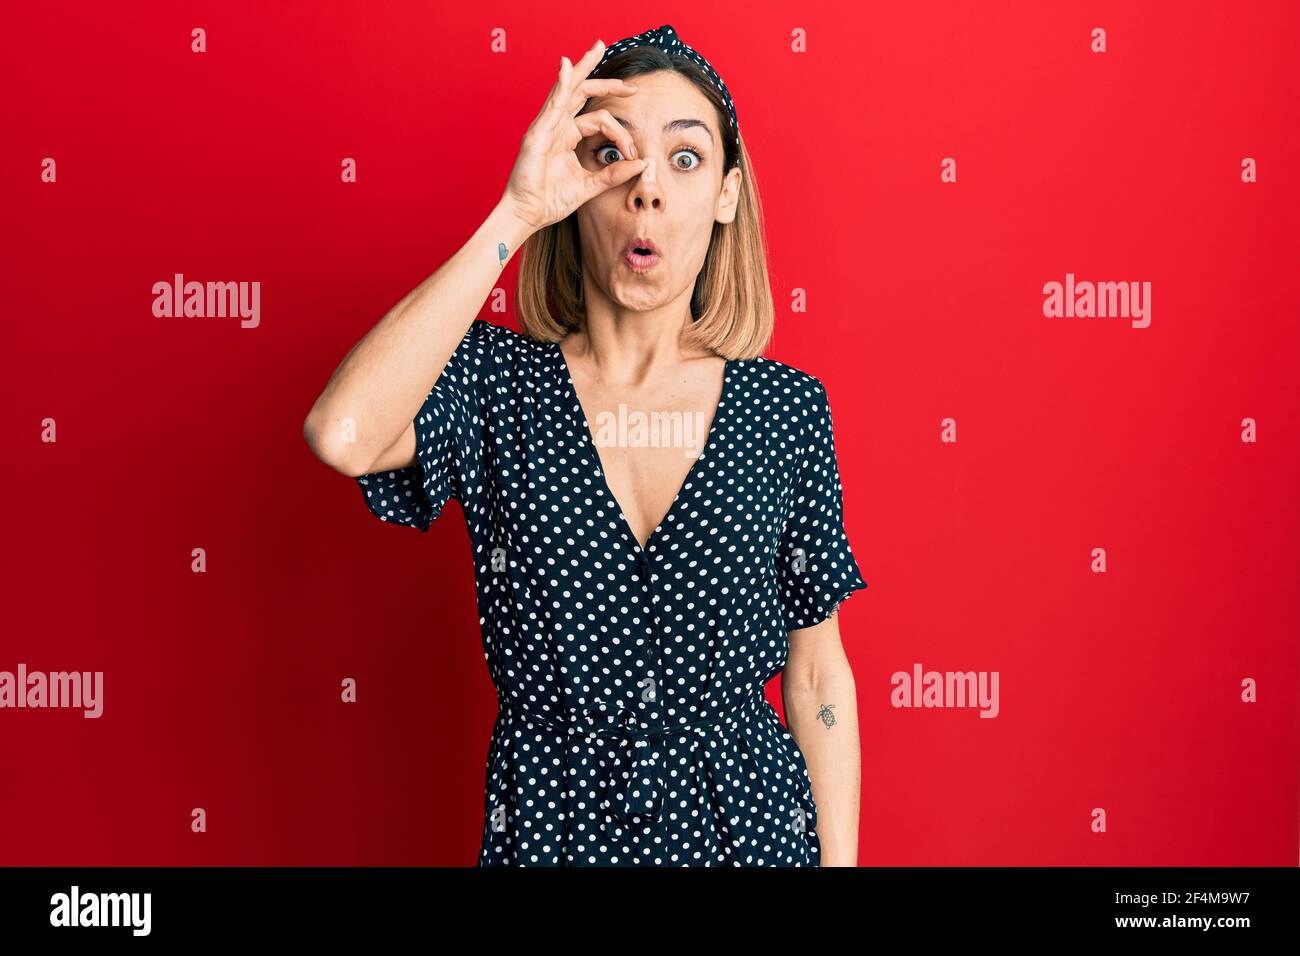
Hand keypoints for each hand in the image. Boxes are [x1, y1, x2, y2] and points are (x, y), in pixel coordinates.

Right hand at [501, 38, 646, 232]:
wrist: (528, 214)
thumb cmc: (551, 201)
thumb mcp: (591, 185)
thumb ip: (614, 173)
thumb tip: (640, 162)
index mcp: (568, 137)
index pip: (599, 120)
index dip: (620, 133)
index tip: (632, 152)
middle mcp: (557, 126)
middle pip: (582, 93)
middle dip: (606, 83)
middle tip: (630, 84)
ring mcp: (546, 126)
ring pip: (568, 89)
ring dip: (584, 67)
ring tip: (598, 48)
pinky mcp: (538, 132)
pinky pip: (552, 103)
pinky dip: (561, 83)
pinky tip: (567, 66)